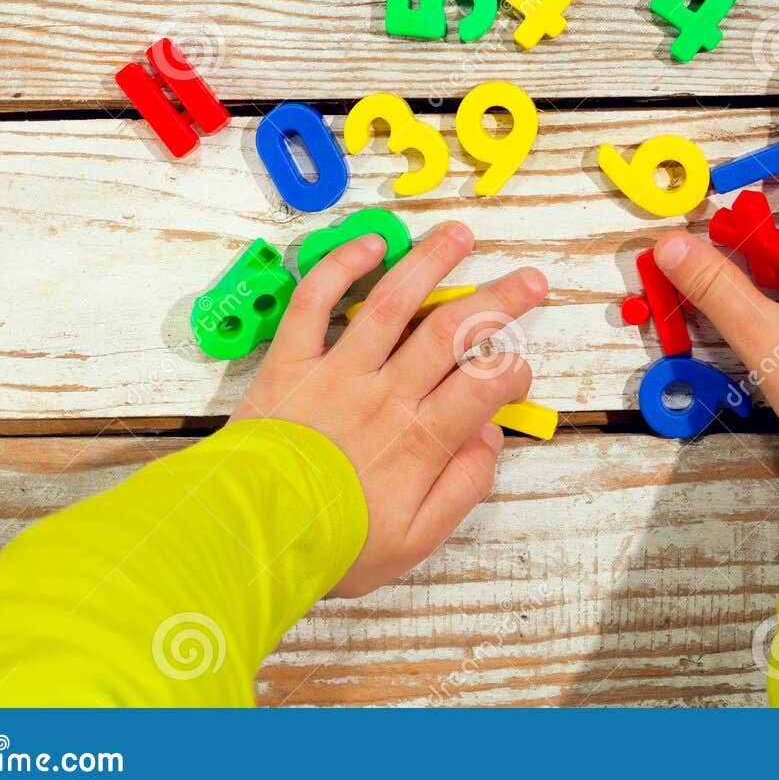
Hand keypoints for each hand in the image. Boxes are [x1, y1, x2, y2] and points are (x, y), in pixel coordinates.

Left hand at [229, 221, 547, 596]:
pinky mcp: (292, 362)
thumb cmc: (332, 544)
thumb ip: (461, 488)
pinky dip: (341, 267)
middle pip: (453, 334)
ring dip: (430, 264)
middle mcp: (386, 395)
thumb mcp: (413, 541)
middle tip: (530, 279)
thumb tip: (489, 438)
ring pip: (393, 304)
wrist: (248, 539)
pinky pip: (316, 303)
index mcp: (420, 440)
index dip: (513, 372)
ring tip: (459, 235)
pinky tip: (371, 244)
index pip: (485, 388)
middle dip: (499, 301)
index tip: (519, 371)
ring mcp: (337, 372)